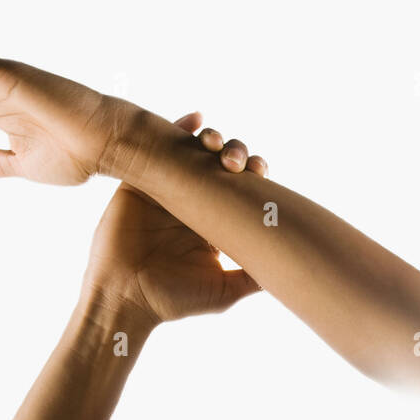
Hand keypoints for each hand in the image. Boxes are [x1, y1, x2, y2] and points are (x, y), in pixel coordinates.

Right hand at [83, 115, 267, 324]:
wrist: (126, 298)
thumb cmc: (174, 300)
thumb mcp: (224, 291)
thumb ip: (253, 278)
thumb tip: (293, 271)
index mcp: (211, 221)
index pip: (239, 187)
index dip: (253, 174)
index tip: (262, 173)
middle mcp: (190, 201)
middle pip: (220, 164)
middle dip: (236, 153)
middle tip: (239, 163)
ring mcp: (165, 189)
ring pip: (193, 152)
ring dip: (211, 140)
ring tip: (216, 144)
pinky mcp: (139, 183)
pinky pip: (157, 149)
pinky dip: (177, 128)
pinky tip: (196, 119)